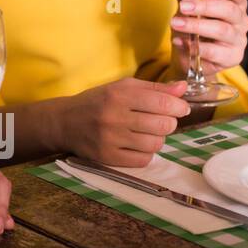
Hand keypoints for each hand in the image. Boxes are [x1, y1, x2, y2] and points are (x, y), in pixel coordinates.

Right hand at [59, 78, 190, 166]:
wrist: (64, 122)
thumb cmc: (97, 102)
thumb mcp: (121, 88)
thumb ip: (154, 88)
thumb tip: (183, 88)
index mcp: (118, 95)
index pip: (162, 102)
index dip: (178, 107)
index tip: (181, 108)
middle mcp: (114, 117)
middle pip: (163, 125)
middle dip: (168, 123)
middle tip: (160, 120)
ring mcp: (110, 139)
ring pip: (156, 144)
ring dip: (157, 138)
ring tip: (146, 133)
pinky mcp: (108, 157)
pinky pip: (143, 159)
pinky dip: (145, 153)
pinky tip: (136, 144)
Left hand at [170, 0, 247, 75]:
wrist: (192, 57)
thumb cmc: (195, 27)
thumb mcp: (189, 9)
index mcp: (234, 4)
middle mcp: (240, 21)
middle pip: (230, 10)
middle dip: (205, 7)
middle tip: (183, 6)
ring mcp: (238, 40)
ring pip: (222, 30)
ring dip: (196, 26)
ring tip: (176, 23)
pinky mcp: (232, 58)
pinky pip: (214, 52)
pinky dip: (195, 46)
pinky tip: (181, 42)